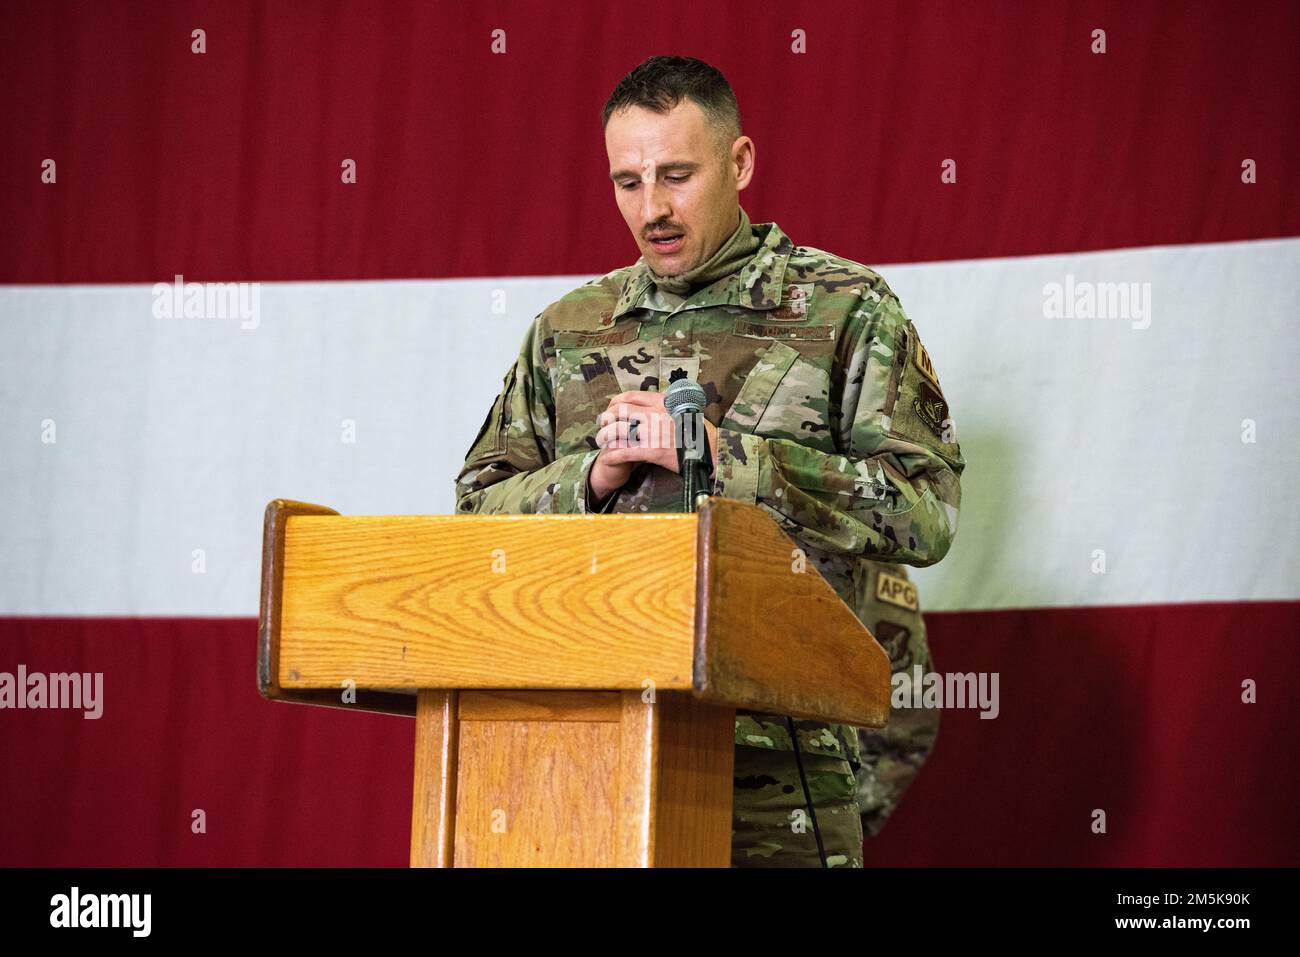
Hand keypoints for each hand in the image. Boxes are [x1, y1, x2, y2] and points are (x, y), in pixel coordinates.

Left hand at [595, 391, 718, 477]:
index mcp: (661, 402)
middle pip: (618, 412)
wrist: (713, 451)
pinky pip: (625, 452)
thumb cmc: (702, 432)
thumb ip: (670, 405)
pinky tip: (608, 458)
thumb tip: (662, 401)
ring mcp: (652, 433)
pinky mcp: (652, 451)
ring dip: (605, 437)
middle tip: (603, 426)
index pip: (629, 396)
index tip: (611, 408)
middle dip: (606, 419)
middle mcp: (654, 414)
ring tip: (601, 442)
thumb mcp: (686, 409)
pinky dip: (613, 456)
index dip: (614, 402)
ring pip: (617, 431)